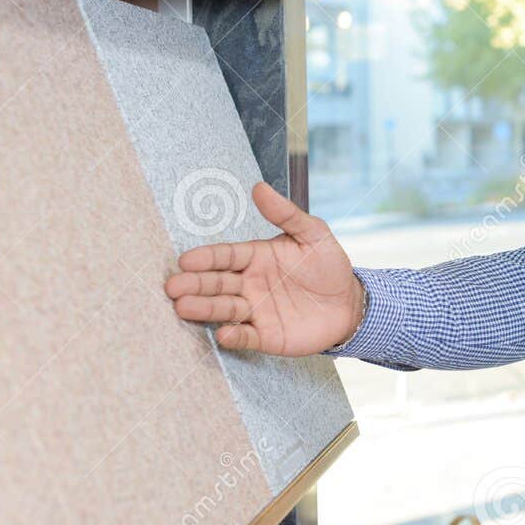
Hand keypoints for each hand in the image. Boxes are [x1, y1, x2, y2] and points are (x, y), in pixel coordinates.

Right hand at [163, 183, 362, 355]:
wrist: (352, 303)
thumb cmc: (329, 266)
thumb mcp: (313, 234)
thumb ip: (286, 214)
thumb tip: (259, 187)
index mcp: (256, 257)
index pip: (225, 256)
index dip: (206, 258)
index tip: (186, 260)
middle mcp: (250, 284)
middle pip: (217, 283)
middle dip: (195, 284)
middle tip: (172, 286)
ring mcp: (257, 310)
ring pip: (225, 309)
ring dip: (205, 309)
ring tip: (183, 307)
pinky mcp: (268, 336)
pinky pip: (247, 336)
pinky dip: (235, 336)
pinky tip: (223, 334)